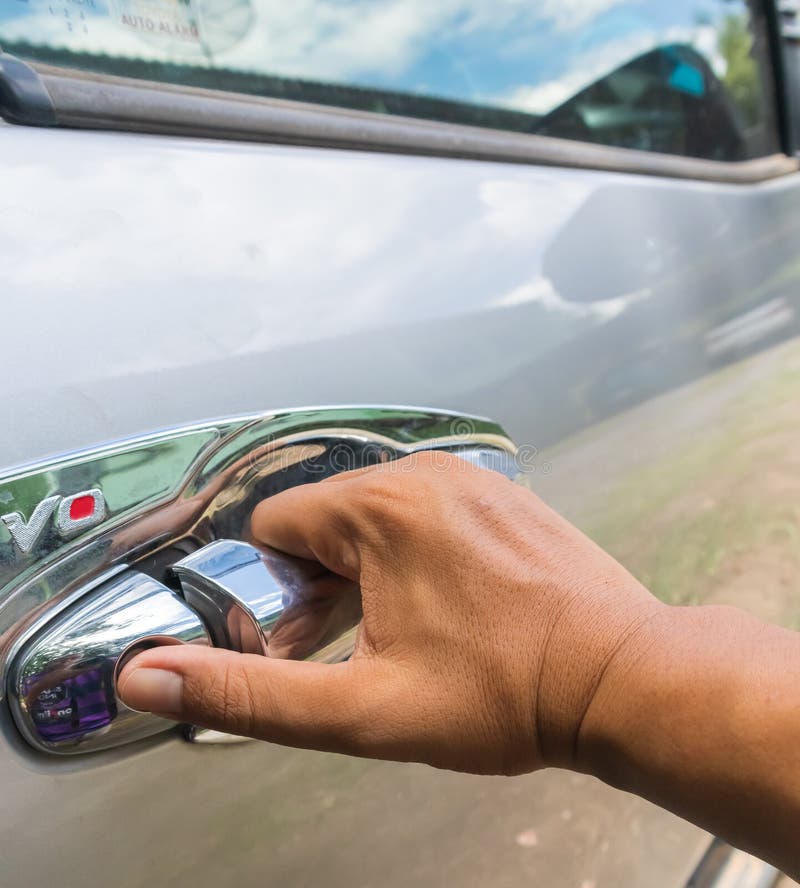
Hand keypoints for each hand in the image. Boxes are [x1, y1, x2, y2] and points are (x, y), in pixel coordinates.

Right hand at [117, 452, 661, 774]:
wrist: (621, 678)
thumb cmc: (502, 694)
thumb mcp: (361, 709)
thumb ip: (247, 694)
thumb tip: (147, 679)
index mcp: (379, 505)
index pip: (276, 525)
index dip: (277, 591)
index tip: (311, 641)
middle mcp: (423, 473)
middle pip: (328, 521)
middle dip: (323, 585)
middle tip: (360, 647)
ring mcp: (471, 479)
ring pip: (379, 517)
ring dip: (371, 574)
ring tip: (407, 635)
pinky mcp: (503, 495)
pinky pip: (430, 514)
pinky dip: (418, 556)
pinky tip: (451, 610)